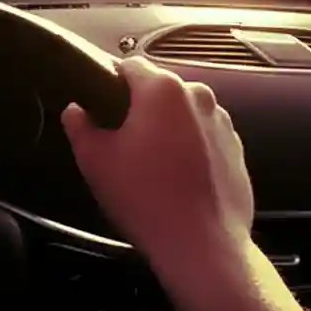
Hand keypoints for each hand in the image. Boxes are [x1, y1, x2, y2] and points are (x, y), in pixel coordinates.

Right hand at [62, 56, 307, 310]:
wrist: (201, 245)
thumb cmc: (148, 200)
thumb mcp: (95, 160)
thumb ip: (79, 125)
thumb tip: (75, 112)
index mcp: (162, 90)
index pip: (128, 65)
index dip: (109, 83)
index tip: (100, 106)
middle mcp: (198, 97)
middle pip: (157, 90)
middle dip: (139, 110)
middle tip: (121, 145)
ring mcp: (222, 123)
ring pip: (182, 115)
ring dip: (166, 130)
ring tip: (149, 167)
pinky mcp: (236, 149)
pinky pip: (203, 138)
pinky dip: (188, 150)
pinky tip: (173, 180)